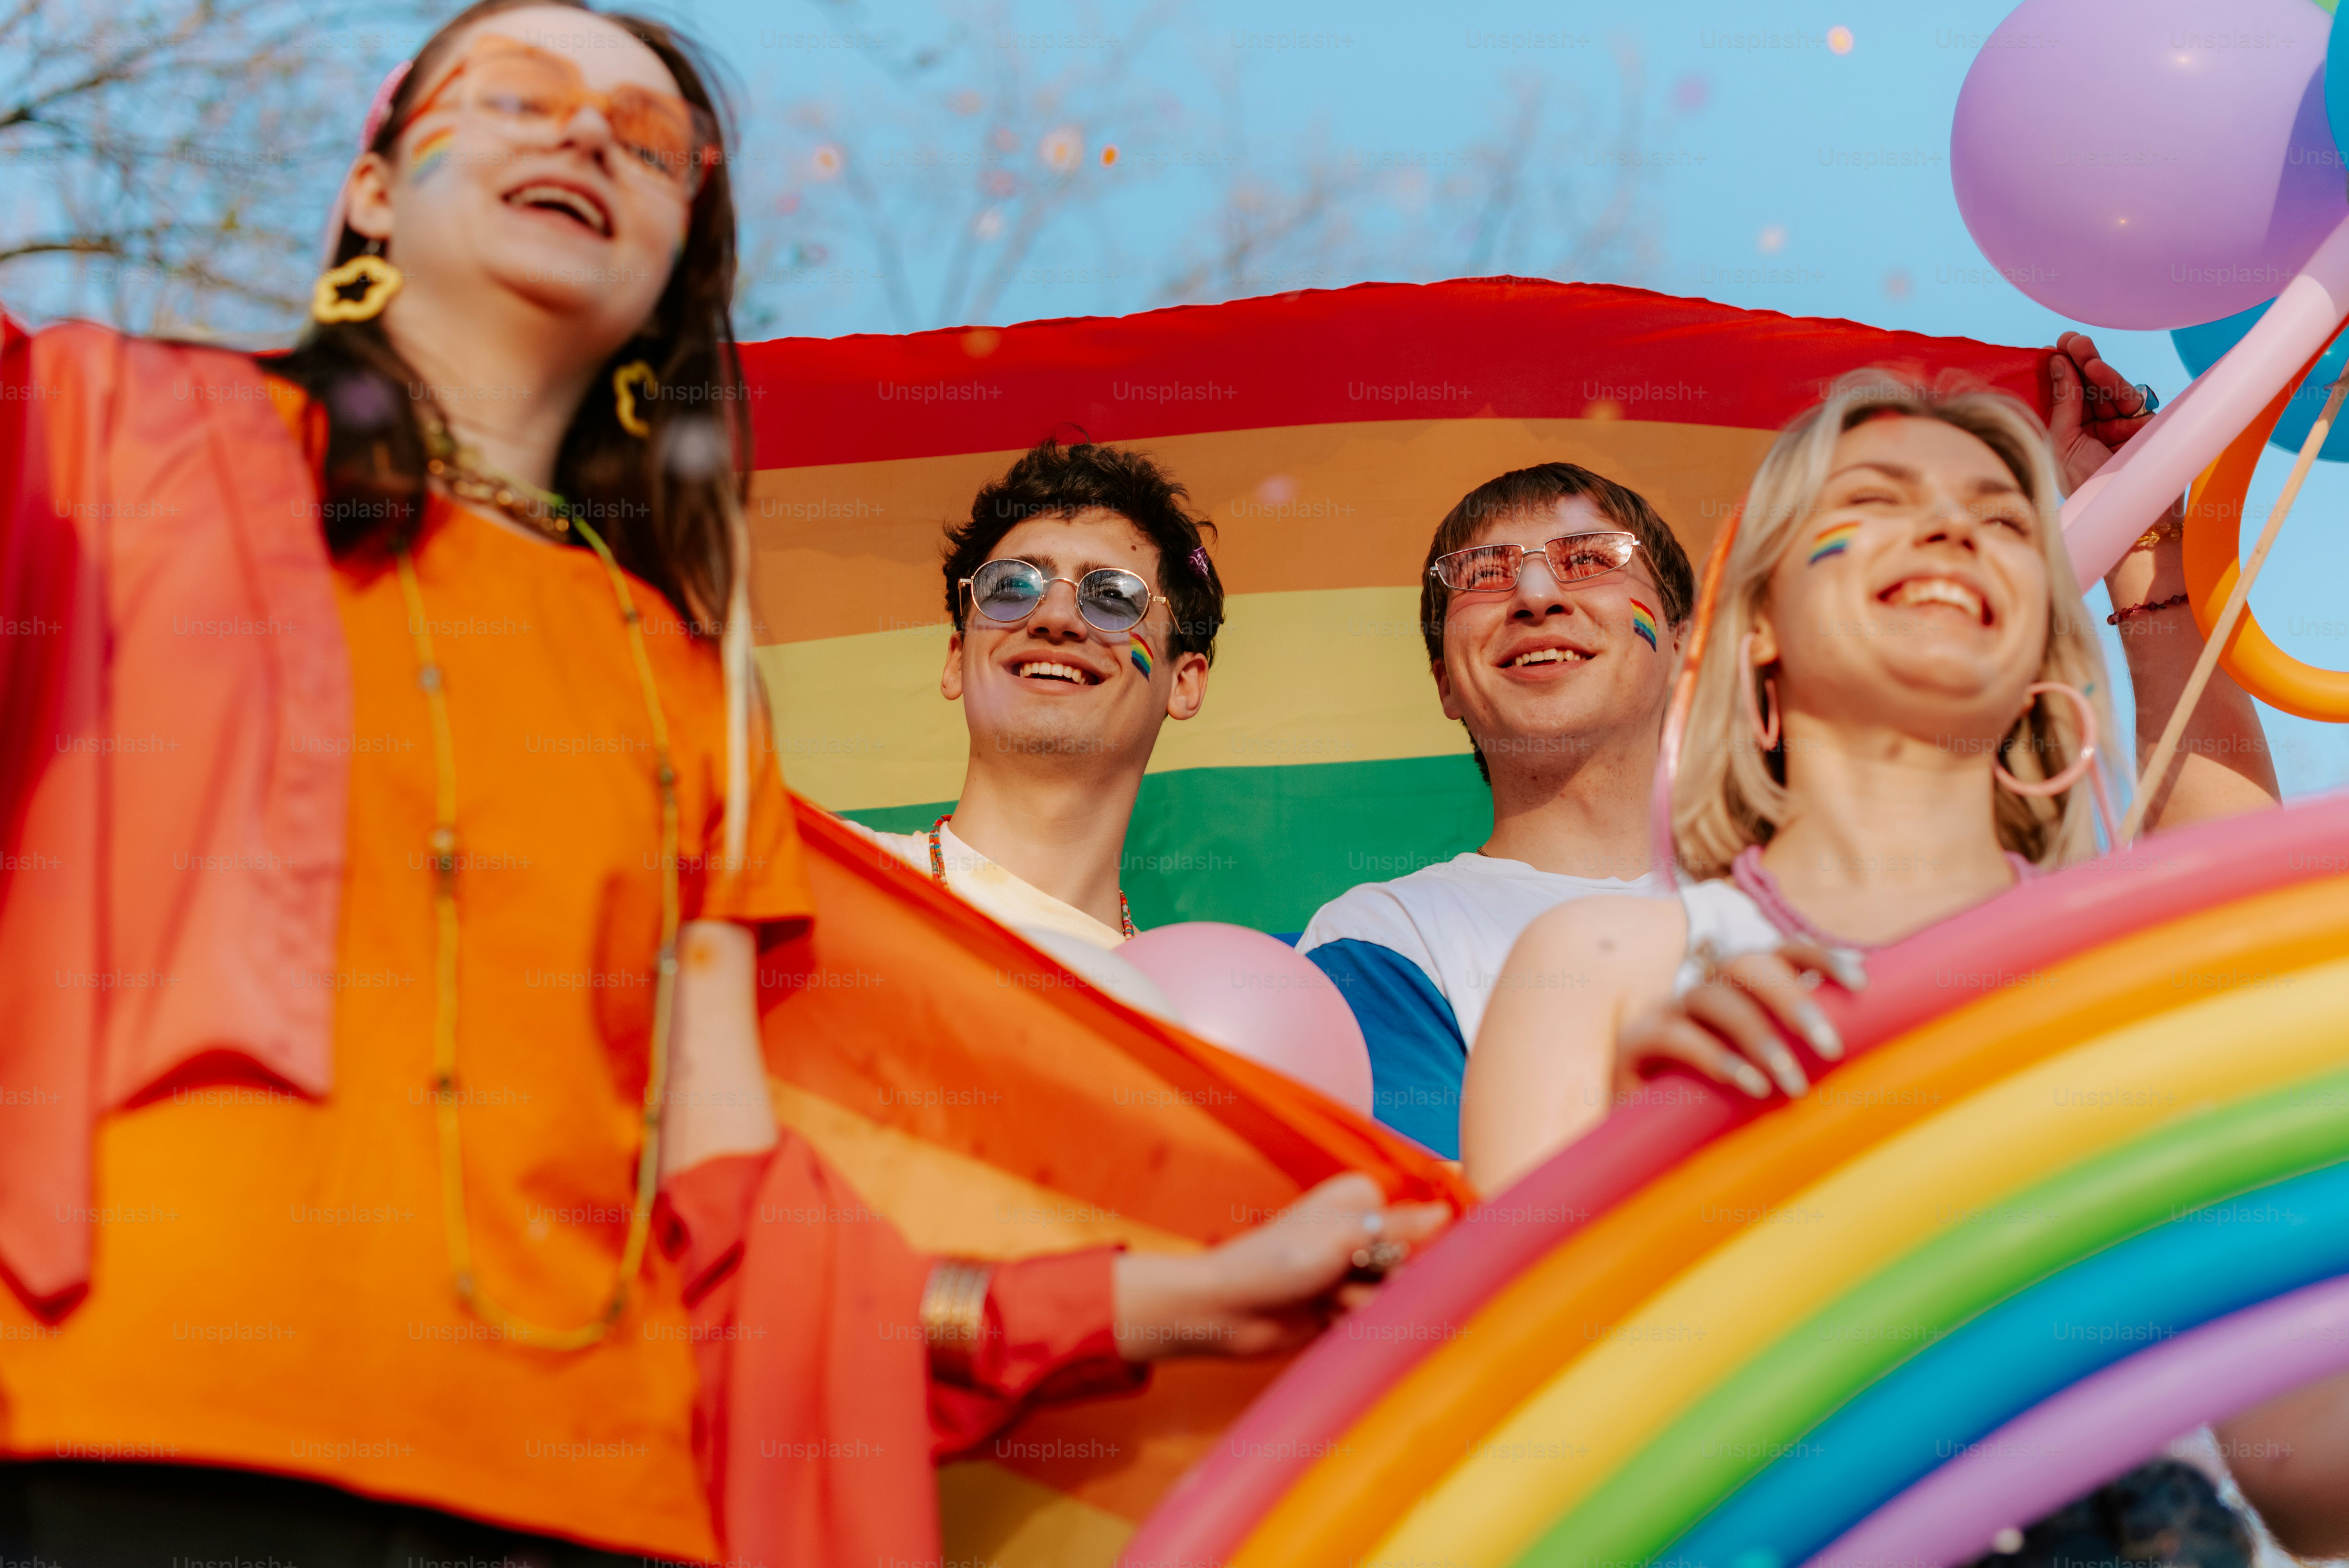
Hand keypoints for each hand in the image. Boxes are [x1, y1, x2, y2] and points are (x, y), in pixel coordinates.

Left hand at [1110, 1173, 1451, 1360]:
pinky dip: (1356, 1325)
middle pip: (1417, 1266)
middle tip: (1343, 1277)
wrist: (1228, 1311)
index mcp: (1364, 1200)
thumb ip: (1398, 1228)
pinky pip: (1379, 1323)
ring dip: (1364, 1306)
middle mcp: (1365, 1233)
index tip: (1387, 1255)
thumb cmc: (1274, 1261)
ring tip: (1326, 1299)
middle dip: (1385, 1281)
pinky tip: (1325, 1319)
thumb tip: (1447, 1214)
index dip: (1416, 1247)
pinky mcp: (1350, 1310)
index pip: (1424, 1224)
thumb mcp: (1340, 1236)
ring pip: (1399, 1299)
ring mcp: (1357, 1274)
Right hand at [1615, 941, 1865, 1100]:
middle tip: (1832, 1048)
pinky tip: (1750, 1085)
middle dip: (1794, 1001)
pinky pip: (1677, 1036)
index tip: (1862, 984)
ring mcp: (1668, 1009)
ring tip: (1794, 1085)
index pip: (1781, 953)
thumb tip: (1870, 1064)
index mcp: (1738, 985)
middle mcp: (1704, 987)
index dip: (1821, 959)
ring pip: (1716, 999)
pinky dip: (1716, 1057)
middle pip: (1749, 965)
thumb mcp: (1761, 1070)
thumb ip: (1798, 1055)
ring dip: (1760, 1037)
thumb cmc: (1711, 1096)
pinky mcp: (1636, 1039)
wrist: (1636, 1127)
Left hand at [2047, 330, 2156, 493]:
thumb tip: (2054, 363)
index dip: (2058, 374)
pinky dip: (2111, 381)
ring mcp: (2120, 425)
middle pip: (2085, 388)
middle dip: (2075, 362)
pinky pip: (2126, 397)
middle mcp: (2095, 429)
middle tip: (2066, 338)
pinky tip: (2094, 366)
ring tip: (2078, 345)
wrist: (2122, 512)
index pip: (2064, 398)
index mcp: (2071, 436)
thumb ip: (2062, 404)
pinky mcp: (2144, 424)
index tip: (2048, 350)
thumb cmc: (2087, 486)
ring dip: (2091, 364)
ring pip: (2106, 388)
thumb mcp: (2063, 443)